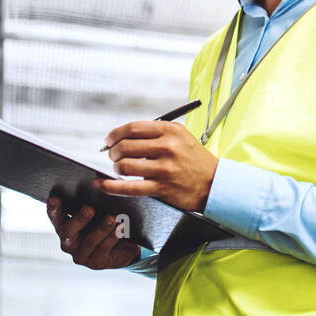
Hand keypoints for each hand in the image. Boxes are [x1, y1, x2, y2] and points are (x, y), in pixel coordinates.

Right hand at [46, 196, 139, 269]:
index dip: (53, 208)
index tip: (55, 197)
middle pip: (67, 231)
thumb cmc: (108, 223)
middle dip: (79, 219)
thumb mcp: (100, 211)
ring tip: (111, 218)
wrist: (125, 246)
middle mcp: (69, 241)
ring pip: (89, 241)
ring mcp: (80, 254)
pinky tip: (121, 229)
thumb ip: (94, 202)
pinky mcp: (95, 263)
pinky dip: (112, 237)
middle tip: (90, 209)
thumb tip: (99, 183)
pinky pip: (103, 249)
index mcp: (65, 225)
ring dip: (101, 228)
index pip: (55, 216)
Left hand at [96, 120, 219, 212]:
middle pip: (125, 146)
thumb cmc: (194, 159)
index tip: (109, 139)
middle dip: (112, 151)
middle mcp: (167, 148)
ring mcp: (164, 169)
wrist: (214, 182)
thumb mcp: (181, 136)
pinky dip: (110, 186)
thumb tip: (123, 135)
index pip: (133, 128)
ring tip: (118, 168)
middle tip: (113, 154)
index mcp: (171, 131)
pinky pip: (128, 188)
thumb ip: (155, 132)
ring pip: (124, 166)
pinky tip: (102, 184)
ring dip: (115, 167)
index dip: (115, 133)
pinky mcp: (161, 188)